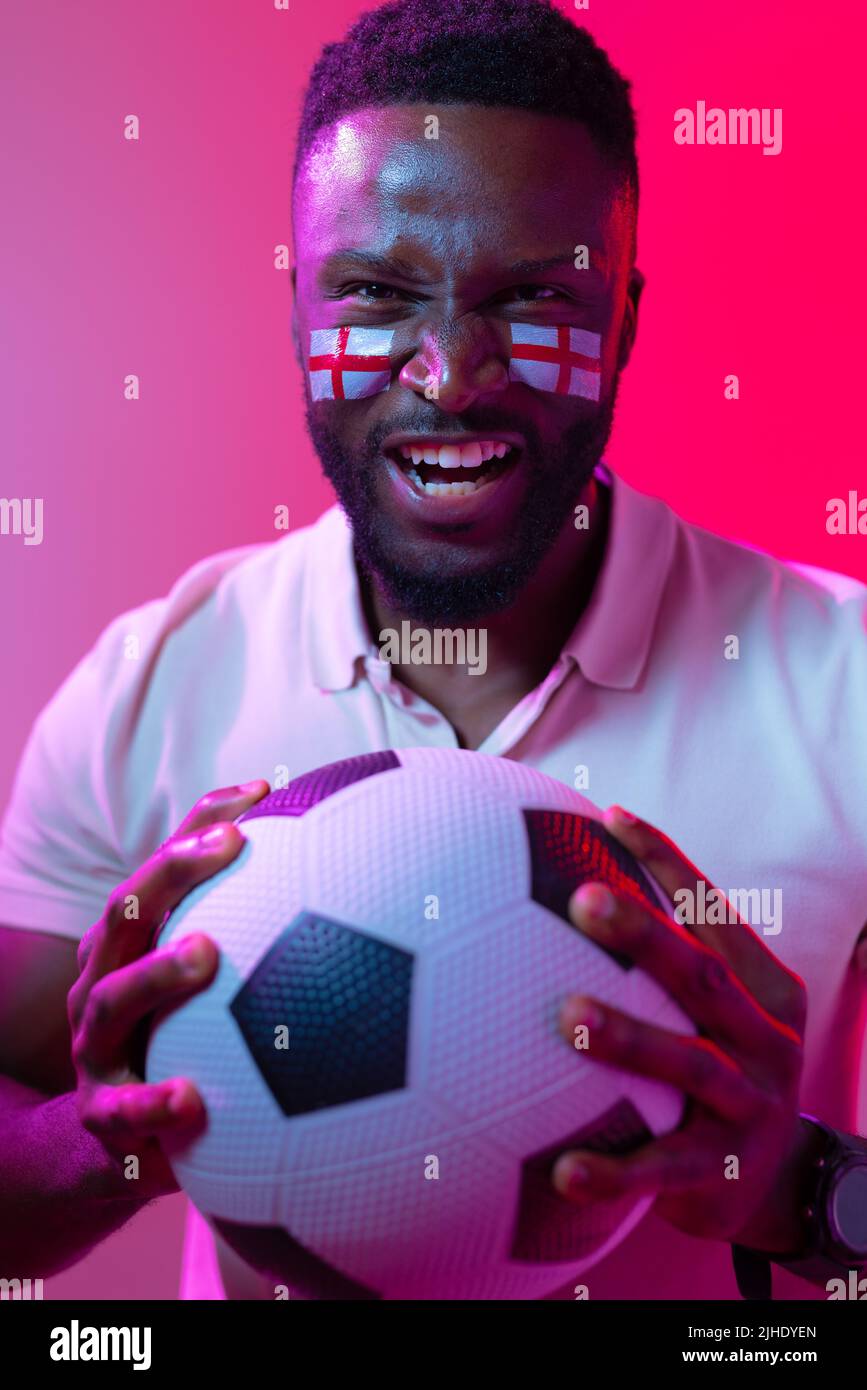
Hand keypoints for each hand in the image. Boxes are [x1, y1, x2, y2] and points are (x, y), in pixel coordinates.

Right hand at [67, 780, 268, 1198]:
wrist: (117, 1145)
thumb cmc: (183, 1045)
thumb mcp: (215, 992)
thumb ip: (268, 941)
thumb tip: (365, 880)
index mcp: (134, 943)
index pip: (163, 866)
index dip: (203, 822)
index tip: (262, 792)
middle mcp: (105, 980)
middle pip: (125, 909)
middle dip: (172, 871)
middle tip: (229, 847)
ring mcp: (95, 1045)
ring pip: (112, 998)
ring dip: (156, 972)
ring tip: (204, 954)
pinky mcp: (99, 1114)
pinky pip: (119, 1108)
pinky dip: (149, 1101)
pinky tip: (190, 1098)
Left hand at [553, 806, 809, 1251]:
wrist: (778, 1184)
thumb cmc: (721, 1068)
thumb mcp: (716, 1011)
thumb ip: (666, 958)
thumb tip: (569, 873)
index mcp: (764, 990)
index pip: (714, 911)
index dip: (667, 862)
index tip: (612, 817)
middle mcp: (765, 1040)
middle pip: (704, 977)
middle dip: (646, 936)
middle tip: (583, 898)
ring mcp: (749, 1107)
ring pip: (690, 1066)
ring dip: (630, 1039)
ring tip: (569, 1017)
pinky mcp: (721, 1175)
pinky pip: (661, 1173)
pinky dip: (613, 1174)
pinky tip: (560, 1171)